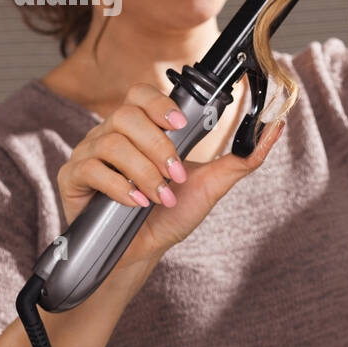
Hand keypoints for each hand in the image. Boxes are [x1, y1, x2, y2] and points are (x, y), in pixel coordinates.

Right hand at [56, 83, 285, 266]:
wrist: (142, 252)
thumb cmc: (172, 215)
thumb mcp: (212, 185)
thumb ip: (242, 159)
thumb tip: (275, 130)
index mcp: (143, 129)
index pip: (141, 93)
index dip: (160, 104)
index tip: (181, 126)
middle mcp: (113, 134)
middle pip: (127, 115)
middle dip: (157, 146)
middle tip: (175, 174)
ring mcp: (90, 154)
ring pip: (111, 141)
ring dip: (143, 171)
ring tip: (159, 196)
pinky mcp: (72, 178)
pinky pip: (89, 167)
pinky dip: (118, 185)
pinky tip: (135, 203)